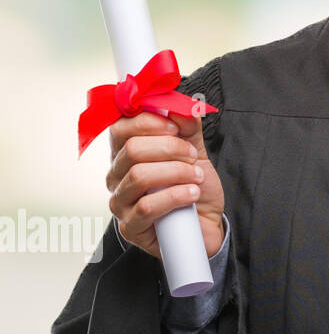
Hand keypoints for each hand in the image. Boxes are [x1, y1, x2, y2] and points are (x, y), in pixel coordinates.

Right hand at [106, 110, 225, 259]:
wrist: (206, 224)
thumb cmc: (194, 187)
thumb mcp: (194, 151)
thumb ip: (188, 127)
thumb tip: (184, 105)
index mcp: (125, 154)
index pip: (120, 128)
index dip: (149, 122)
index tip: (177, 128)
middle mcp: (116, 176)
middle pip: (132, 150)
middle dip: (171, 148)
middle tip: (192, 157)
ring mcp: (120, 203)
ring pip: (140, 177)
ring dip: (177, 172)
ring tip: (197, 177)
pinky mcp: (130, 228)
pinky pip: (147, 207)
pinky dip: (176, 196)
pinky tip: (192, 194)